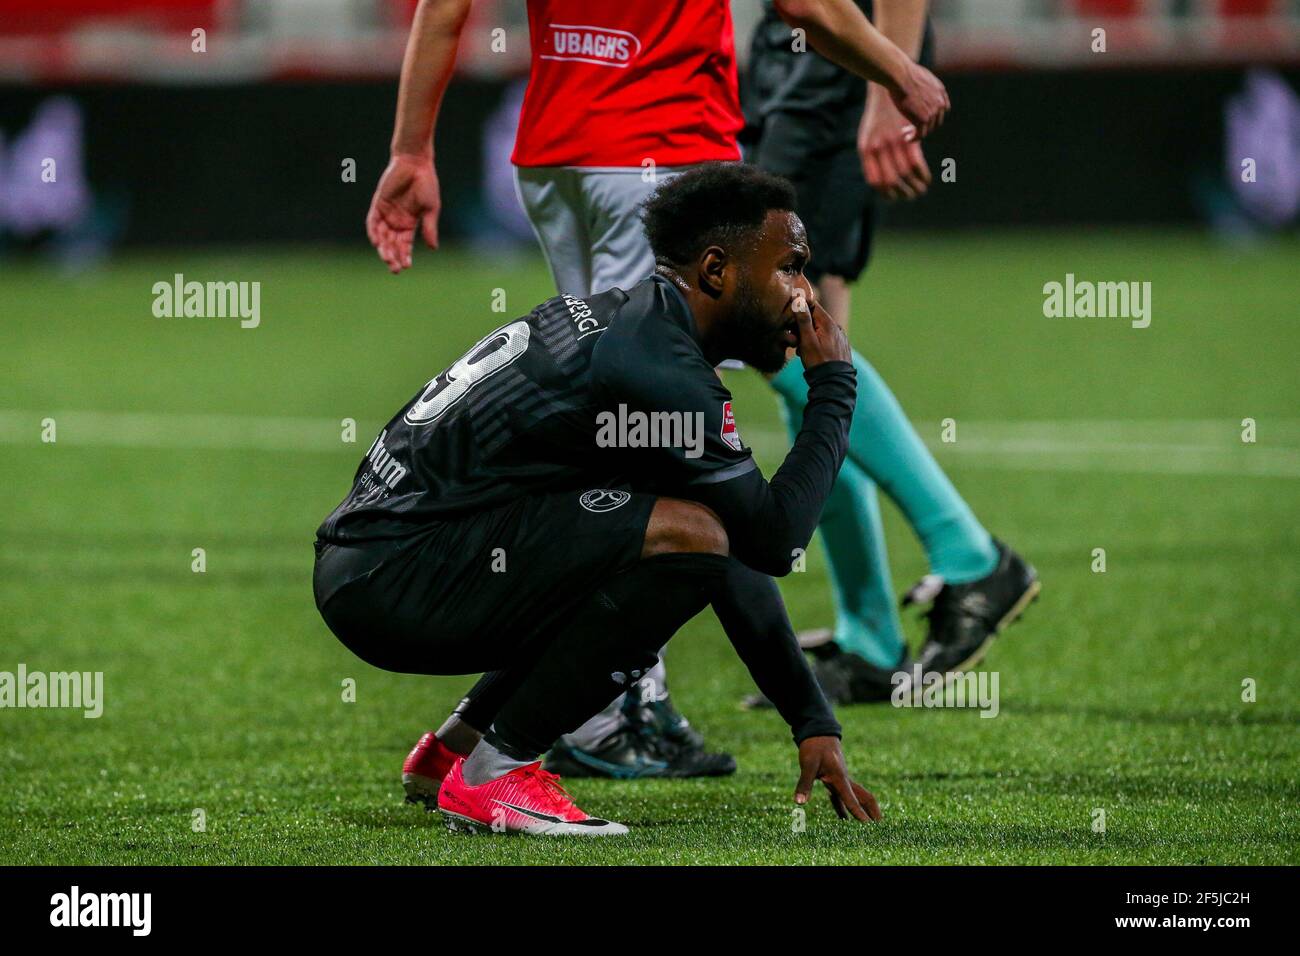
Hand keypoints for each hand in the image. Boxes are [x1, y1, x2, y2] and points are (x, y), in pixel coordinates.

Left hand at [366, 153, 440, 273]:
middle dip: (393, 256)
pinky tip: (377, 243)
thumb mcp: (431, 209)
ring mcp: (386, 212)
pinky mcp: (378, 203)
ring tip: (387, 259)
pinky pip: (373, 222)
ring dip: (384, 248)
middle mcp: (397, 220)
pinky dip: (374, 232)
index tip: (407, 266)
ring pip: (382, 236)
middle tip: (394, 268)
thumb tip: (433, 248)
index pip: (405, 245)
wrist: (416, 163)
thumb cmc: (427, 184)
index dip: (405, 256)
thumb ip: (429, 228)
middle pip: (392, 243)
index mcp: (410, 223)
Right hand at [793, 293, 850, 367]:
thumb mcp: (807, 341)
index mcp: (828, 323)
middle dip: (803, 325)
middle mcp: (836, 328)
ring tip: (800, 349)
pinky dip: (816, 342)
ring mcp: (840, 337)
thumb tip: (799, 300)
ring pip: (820, 329)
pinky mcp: (840, 346)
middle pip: (816, 318)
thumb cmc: (818, 362)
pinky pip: (826, 339)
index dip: (800, 309)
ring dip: (808, 335)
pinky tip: (811, 353)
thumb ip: (804, 321)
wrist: (834, 383)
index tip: (791, 317)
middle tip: (794, 338)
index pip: (813, 305)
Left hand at [795, 736, 882, 821]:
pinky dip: (844, 807)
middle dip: (872, 812)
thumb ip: (804, 783)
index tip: (869, 828)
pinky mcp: (834, 778)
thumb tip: (799, 802)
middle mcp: (844, 780)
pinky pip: (843, 796)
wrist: (818, 731)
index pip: (852, 800)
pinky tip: (842, 817)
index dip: (860, 814)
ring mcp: (841, 779)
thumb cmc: (814, 746)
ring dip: (861, 810)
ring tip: (866, 827)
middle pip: (864, 798)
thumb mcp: (807, 764)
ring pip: (855, 797)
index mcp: (840, 778)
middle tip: (881, 828)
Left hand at [859, 90, 931, 200]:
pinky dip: (922, 174)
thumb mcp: (868, 136)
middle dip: (903, 193)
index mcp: (867, 149)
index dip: (886, 193)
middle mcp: (879, 147)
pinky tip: (925, 179)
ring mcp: (895, 140)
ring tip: (920, 191)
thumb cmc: (878, 115)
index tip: (894, 197)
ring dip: (914, 186)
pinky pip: (917, 161)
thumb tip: (881, 183)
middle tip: (910, 197)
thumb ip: (872, 158)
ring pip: (905, 173)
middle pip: (892, 180)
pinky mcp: (910, 135)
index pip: (876, 180)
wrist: (890, 84)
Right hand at [888, 60, 948, 138]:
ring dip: (917, 133)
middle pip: (936, 122)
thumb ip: (921, 84)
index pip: (942, 109)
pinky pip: (920, 134)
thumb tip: (913, 84)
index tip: (922, 119)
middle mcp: (940, 102)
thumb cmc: (902, 73)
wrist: (900, 74)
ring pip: (928, 130)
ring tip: (906, 134)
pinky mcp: (923, 119)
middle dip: (924, 126)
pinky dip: (914, 138)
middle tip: (910, 128)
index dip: (933, 116)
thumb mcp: (918, 76)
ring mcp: (933, 112)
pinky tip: (906, 138)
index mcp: (940, 91)